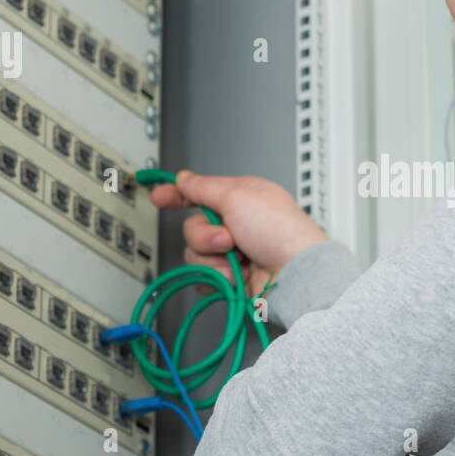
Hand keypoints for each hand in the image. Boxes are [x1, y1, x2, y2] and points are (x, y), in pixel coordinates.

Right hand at [149, 170, 328, 297]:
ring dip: (214, 259)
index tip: (159, 196)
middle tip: (229, 239)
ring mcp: (234, 253)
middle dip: (206, 236)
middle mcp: (237, 224)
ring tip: (239, 260)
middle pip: (193, 227)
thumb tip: (184, 178)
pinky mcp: (231, 278)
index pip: (200, 193)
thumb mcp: (239, 196)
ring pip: (195, 254)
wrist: (295, 276)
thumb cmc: (281, 232)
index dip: (178, 195)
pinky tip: (238, 277)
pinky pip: (204, 276)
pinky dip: (219, 277)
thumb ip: (204, 187)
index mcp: (241, 198)